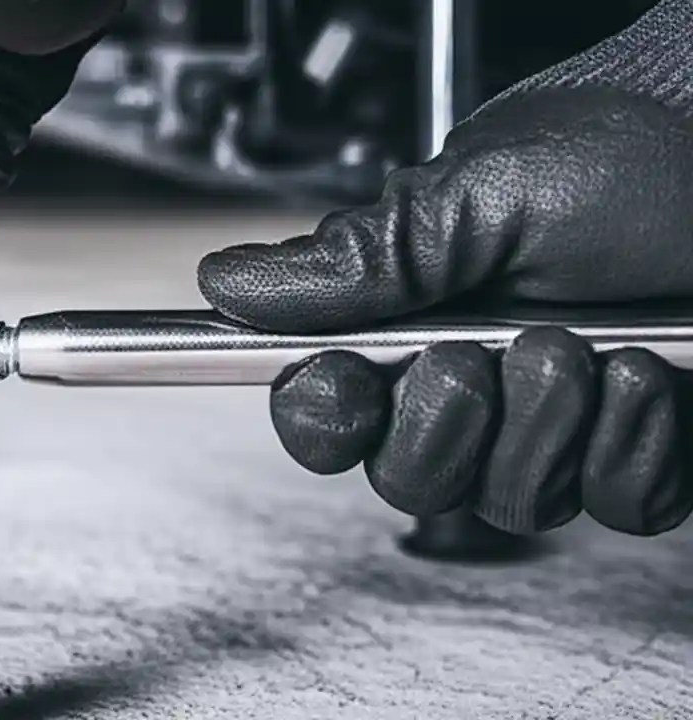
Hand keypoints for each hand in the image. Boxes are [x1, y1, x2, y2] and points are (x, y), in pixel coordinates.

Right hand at [198, 85, 692, 536]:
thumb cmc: (627, 156)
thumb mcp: (478, 196)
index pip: (324, 408)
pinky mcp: (637, 453)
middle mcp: (476, 377)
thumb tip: (229, 282)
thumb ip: (356, 260)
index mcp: (413, 314)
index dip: (322, 417)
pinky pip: (614, 507)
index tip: (346, 385)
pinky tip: (651, 381)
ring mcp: (556, 424)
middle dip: (446, 424)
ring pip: (509, 503)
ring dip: (553, 425)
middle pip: (407, 477)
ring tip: (593, 346)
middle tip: (482, 353)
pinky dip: (634, 449)